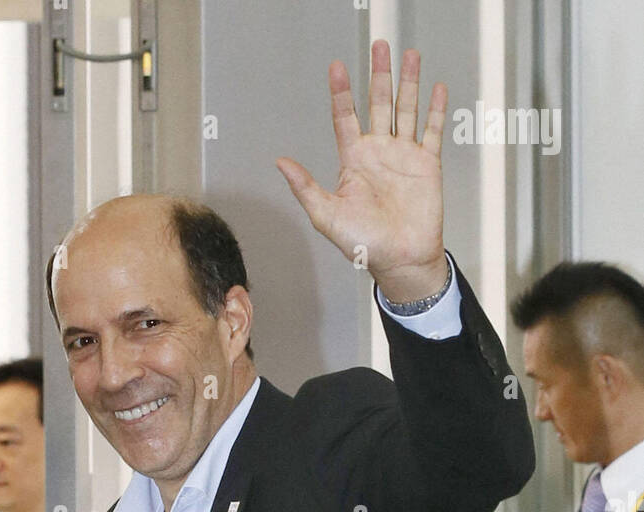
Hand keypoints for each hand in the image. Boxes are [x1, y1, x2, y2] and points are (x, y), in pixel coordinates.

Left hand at [277, 42, 447, 302]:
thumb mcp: (327, 217)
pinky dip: (436, 110)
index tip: (337, 67)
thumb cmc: (364, 245)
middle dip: (379, 74)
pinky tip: (437, 89)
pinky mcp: (427, 165)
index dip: (341, 92)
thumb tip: (281, 163)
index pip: (345, 117)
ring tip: (408, 55)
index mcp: (354, 161)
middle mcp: (379, 153)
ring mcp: (404, 156)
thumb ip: (305, 188)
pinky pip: (432, 131)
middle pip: (378, 104)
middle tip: (379, 45)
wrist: (400, 261)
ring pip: (406, 110)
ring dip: (408, 82)